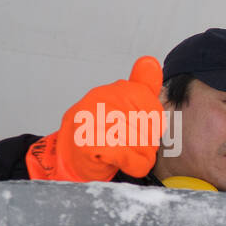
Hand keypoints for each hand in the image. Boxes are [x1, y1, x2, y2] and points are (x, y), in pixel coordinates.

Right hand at [26, 56, 164, 181]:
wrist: (71, 154)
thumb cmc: (104, 129)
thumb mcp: (127, 104)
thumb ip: (144, 85)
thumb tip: (150, 60)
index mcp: (118, 88)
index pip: (155, 112)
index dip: (154, 128)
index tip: (142, 130)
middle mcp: (104, 98)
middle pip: (148, 128)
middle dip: (147, 144)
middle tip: (132, 145)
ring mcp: (93, 117)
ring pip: (139, 143)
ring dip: (139, 156)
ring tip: (126, 154)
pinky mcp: (87, 139)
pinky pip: (125, 156)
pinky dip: (131, 164)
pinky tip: (123, 162)